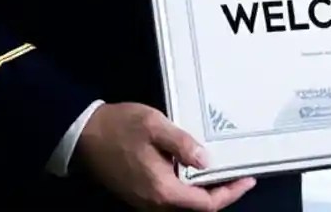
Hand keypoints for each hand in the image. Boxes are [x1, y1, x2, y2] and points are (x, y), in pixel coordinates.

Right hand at [75, 102, 255, 209]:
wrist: (82, 134)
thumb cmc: (121, 127)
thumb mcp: (155, 126)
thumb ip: (183, 145)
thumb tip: (208, 161)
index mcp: (161, 190)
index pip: (205, 203)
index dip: (230, 193)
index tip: (248, 179)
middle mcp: (154, 203)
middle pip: (196, 208)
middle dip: (221, 195)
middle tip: (240, 176)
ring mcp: (144, 201)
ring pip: (183, 206)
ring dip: (205, 194)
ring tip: (224, 173)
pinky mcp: (138, 195)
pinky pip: (171, 199)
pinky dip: (189, 190)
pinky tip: (197, 172)